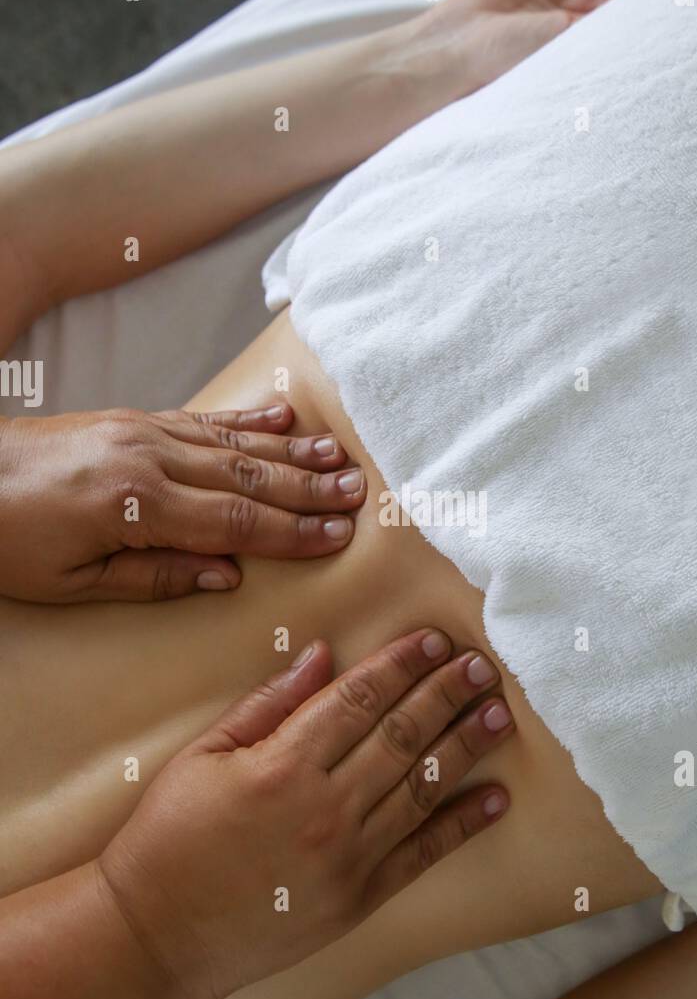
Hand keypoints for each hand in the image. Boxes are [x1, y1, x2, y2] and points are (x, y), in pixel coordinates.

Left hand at [0, 401, 365, 602]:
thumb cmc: (6, 539)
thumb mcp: (72, 582)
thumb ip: (154, 576)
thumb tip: (226, 576)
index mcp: (135, 504)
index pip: (234, 520)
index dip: (292, 531)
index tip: (338, 536)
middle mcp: (148, 457)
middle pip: (247, 476)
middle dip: (308, 487)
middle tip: (360, 494)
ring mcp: (142, 431)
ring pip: (234, 442)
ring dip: (291, 450)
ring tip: (340, 456)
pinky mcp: (134, 419)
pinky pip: (203, 418)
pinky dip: (248, 420)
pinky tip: (283, 417)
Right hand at [97, 628, 513, 998]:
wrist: (156, 936)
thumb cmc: (168, 838)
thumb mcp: (204, 756)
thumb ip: (268, 704)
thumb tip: (323, 655)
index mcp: (282, 763)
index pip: (359, 698)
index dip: (402, 665)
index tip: (435, 641)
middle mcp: (325, 806)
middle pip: (402, 734)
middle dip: (447, 694)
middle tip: (484, 665)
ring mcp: (348, 856)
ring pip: (423, 787)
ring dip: (467, 746)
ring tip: (501, 714)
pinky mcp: (359, 899)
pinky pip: (423, 855)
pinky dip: (463, 825)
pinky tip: (496, 799)